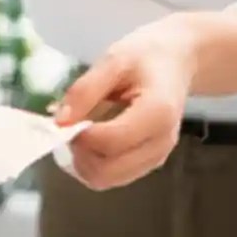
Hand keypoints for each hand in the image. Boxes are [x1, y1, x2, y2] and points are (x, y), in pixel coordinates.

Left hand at [54, 15, 196, 190]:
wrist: (176, 62)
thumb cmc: (145, 56)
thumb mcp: (112, 60)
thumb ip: (85, 91)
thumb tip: (60, 121)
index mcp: (158, 114)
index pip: (109, 142)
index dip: (78, 135)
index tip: (64, 117)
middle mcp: (161, 143)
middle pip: (107, 171)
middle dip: (78, 153)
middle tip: (68, 127)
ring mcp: (157, 157)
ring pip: (107, 179)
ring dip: (82, 161)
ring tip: (79, 130)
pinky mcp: (148, 162)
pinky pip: (113, 176)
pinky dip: (93, 162)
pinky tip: (90, 138)